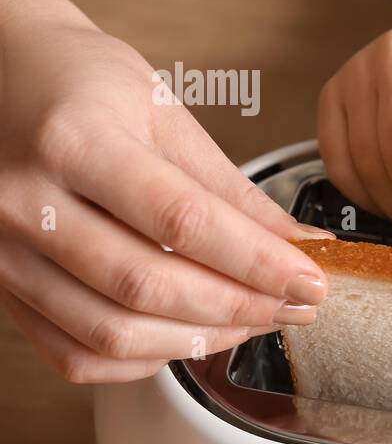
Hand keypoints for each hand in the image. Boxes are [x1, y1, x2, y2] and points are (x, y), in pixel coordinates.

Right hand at [0, 0, 332, 382]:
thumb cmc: (80, 82)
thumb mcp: (163, 112)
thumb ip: (231, 188)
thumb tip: (301, 244)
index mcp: (75, 141)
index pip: (182, 221)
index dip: (256, 262)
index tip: (310, 280)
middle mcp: (27, 202)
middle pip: (147, 286)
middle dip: (240, 308)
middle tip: (295, 307)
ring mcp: (5, 251)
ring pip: (111, 332)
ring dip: (199, 340)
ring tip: (252, 322)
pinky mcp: (1, 286)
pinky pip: (73, 353)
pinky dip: (141, 361)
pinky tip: (187, 337)